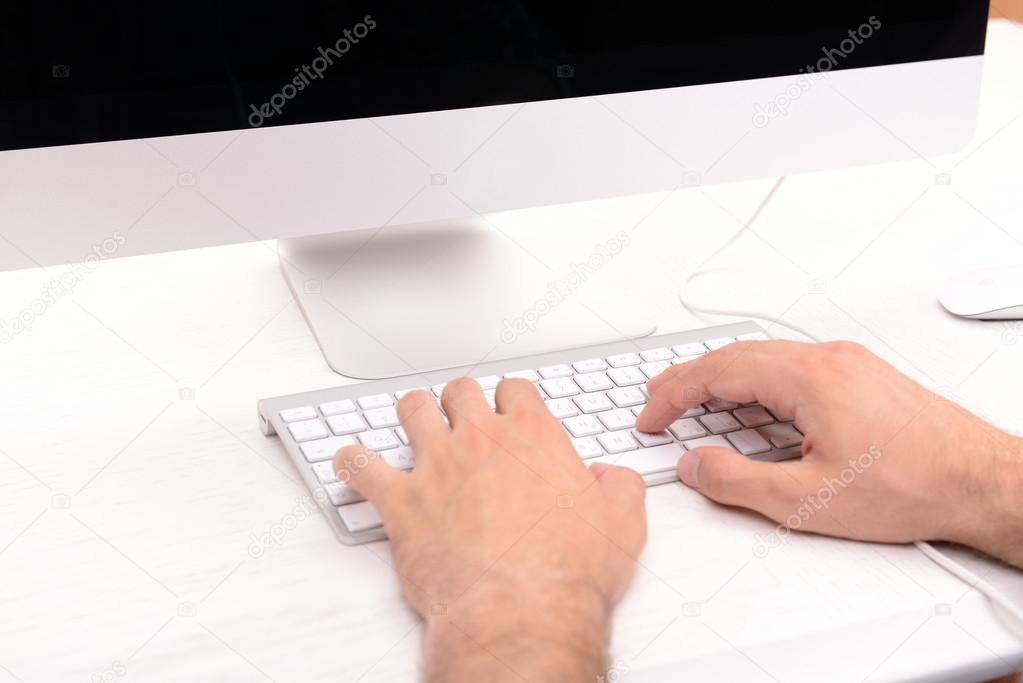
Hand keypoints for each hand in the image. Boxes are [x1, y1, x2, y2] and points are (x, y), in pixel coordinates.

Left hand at [334, 378, 646, 681]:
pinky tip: (351, 461)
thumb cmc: (566, 575)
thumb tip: (608, 477)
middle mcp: (480, 440)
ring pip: (411, 410)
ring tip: (413, 421)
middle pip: (460, 391)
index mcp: (532, 437)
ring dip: (412, 413)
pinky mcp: (401, 502)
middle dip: (461, 399)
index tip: (509, 409)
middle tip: (461, 415)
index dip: (512, 398)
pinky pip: (361, 467)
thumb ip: (619, 487)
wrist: (520, 614)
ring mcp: (436, 467)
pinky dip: (352, 461)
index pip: (515, 390)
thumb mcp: (623, 524)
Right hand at [637, 340, 1022, 566]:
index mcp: (809, 379)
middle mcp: (828, 358)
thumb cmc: (913, 487)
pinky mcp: (862, 375)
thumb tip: (695, 464)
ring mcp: (848, 362)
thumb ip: (737, 482)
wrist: (982, 482)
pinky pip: (792, 364)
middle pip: (737, 354)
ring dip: (722, 374)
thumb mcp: (807, 500)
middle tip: (657, 398)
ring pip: (765, 356)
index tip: (651, 416)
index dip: (674, 394)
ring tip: (694, 396)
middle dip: (689, 377)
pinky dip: (756, 378)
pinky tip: (751, 401)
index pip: (718, 372)